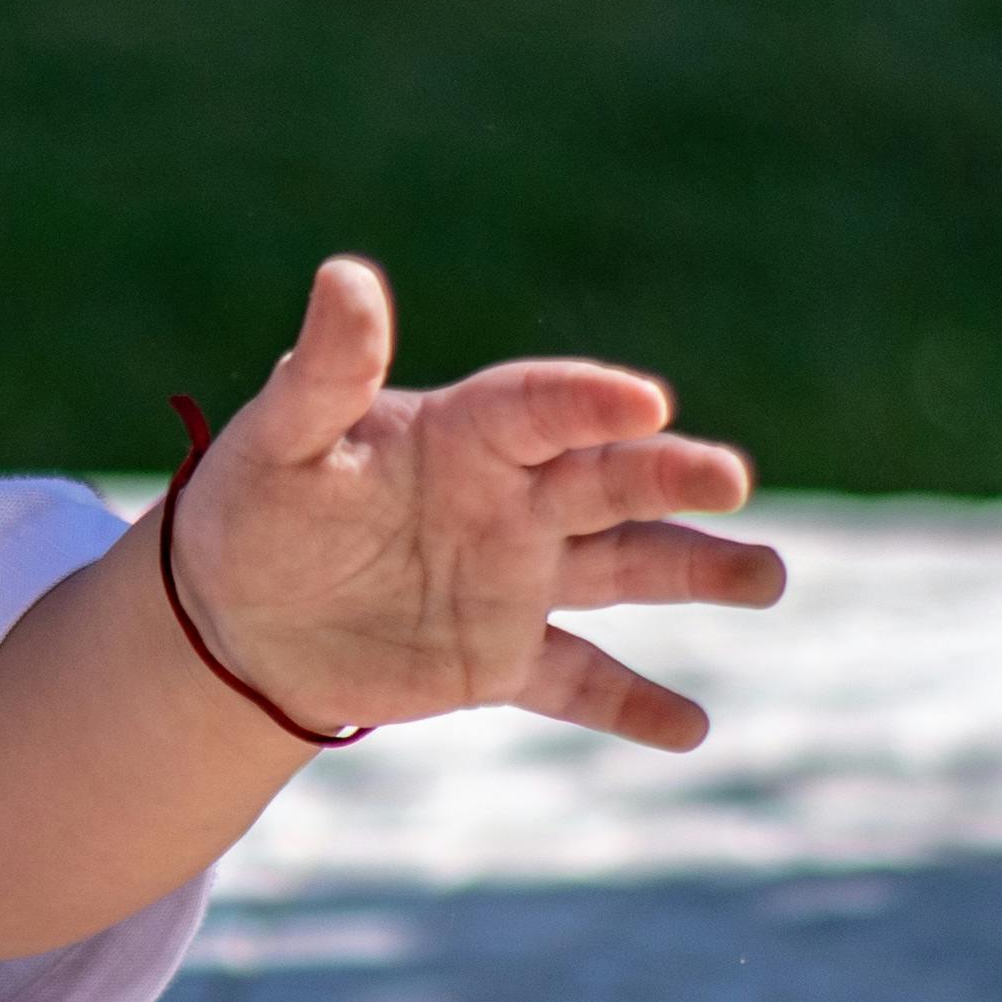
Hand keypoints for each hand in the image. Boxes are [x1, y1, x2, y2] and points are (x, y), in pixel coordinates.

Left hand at [166, 258, 784, 747]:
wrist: (235, 617)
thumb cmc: (256, 506)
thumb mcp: (280, 438)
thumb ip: (326, 370)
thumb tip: (345, 275)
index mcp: (465, 433)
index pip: (538, 407)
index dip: (587, 402)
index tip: (644, 402)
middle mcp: (510, 498)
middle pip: (605, 482)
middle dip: (670, 479)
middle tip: (730, 480)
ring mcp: (515, 579)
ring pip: (622, 569)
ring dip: (694, 572)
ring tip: (766, 575)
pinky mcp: (503, 658)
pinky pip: (577, 679)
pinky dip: (630, 703)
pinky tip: (690, 727)